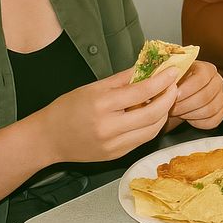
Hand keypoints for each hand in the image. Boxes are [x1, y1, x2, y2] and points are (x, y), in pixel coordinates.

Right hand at [35, 67, 178, 163]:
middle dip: (169, 98)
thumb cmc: (67, 109)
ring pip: (152, 130)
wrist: (47, 139)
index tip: (173, 71)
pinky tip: (152, 114)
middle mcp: (109, 128)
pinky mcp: (116, 155)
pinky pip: (142, 139)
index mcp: (102, 105)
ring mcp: (114, 145)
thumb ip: (123, 79)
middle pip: (153, 114)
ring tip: (165, 99)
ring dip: (164, 113)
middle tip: (174, 86)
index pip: (142, 92)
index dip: (163, 80)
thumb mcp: (93, 87)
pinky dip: (152, 126)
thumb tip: (148, 67)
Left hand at [170, 60, 222, 128]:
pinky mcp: (221, 113)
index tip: (174, 95)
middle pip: (205, 96)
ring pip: (209, 110)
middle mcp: (217, 81)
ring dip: (189, 114)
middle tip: (171, 107)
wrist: (178, 95)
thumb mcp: (171, 76)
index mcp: (207, 69)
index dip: (187, 88)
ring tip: (177, 112)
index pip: (202, 76)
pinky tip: (187, 118)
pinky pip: (212, 121)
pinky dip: (197, 122)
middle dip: (185, 105)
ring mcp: (221, 98)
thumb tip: (162, 81)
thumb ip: (169, 77)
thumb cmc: (174, 84)